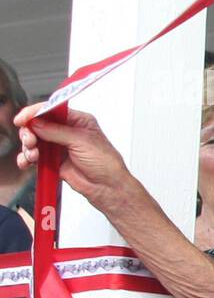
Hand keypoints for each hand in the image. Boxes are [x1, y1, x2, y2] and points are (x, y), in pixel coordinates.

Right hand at [13, 104, 130, 208]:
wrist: (107, 187)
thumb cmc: (105, 163)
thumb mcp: (82, 142)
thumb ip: (57, 131)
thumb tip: (37, 123)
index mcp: (78, 121)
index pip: (52, 110)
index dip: (35, 112)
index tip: (22, 119)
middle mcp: (67, 131)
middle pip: (38, 124)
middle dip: (30, 132)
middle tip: (30, 141)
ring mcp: (59, 146)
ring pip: (34, 140)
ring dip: (28, 147)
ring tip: (33, 156)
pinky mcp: (53, 160)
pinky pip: (34, 156)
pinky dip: (26, 159)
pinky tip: (26, 163)